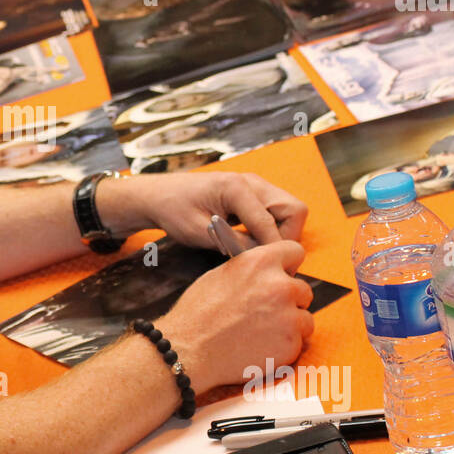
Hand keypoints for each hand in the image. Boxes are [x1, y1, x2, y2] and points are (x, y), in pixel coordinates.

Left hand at [106, 171, 308, 246]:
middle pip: (294, 210)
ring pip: (290, 210)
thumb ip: (234, 244)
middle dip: (287, 237)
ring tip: (259, 252)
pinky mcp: (253, 193)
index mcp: (236, 187)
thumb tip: (264, 259)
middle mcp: (251, 181)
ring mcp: (254, 185)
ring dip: (282, 233)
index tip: (271, 272)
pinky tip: (252, 243)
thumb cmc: (173, 211)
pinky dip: (273, 228)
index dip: (273, 250)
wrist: (159, 195)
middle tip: (269, 259)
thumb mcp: (200, 233)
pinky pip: (277, 211)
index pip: (271, 223)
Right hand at [160, 240, 313, 393]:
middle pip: (303, 289)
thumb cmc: (197, 314)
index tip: (284, 274)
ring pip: (304, 318)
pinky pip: (299, 343)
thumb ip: (252, 271)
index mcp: (260, 263)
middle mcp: (279, 286)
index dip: (288, 265)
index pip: (295, 251)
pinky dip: (284, 346)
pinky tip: (261, 347)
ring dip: (290, 325)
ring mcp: (288, 316)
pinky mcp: (291, 344)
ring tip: (262, 332)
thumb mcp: (221, 275)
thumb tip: (267, 273)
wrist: (190, 350)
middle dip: (289, 300)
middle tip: (266, 312)